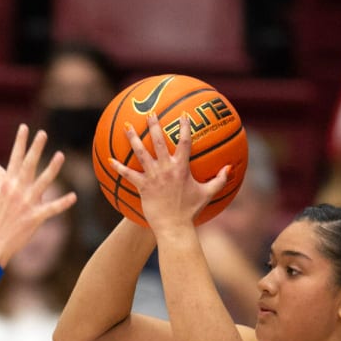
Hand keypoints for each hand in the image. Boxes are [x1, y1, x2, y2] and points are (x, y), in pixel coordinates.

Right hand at [0, 125, 77, 266]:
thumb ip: (1, 179)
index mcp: (8, 184)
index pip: (14, 158)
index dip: (20, 142)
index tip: (25, 127)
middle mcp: (17, 190)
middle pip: (28, 165)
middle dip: (36, 149)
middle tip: (43, 133)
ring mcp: (27, 203)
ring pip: (42, 182)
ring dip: (52, 168)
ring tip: (61, 155)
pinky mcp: (35, 217)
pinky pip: (52, 208)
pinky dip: (63, 203)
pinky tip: (74, 197)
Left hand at [110, 113, 229, 233]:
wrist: (174, 227)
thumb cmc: (190, 211)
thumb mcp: (208, 194)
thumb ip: (219, 180)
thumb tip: (231, 168)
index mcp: (182, 168)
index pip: (185, 142)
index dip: (184, 127)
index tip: (183, 115)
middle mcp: (167, 169)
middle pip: (160, 141)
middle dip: (154, 125)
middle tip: (150, 112)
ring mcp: (153, 177)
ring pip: (141, 153)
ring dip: (133, 138)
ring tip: (127, 126)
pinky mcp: (142, 187)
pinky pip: (128, 174)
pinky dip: (118, 167)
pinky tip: (109, 159)